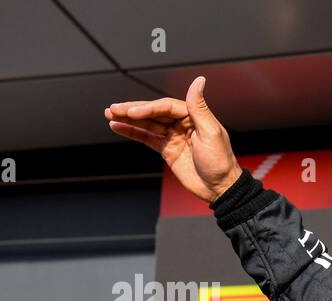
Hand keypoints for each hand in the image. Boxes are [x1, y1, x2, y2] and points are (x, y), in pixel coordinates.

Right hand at [104, 76, 242, 202]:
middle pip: (153, 112)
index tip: (132, 111)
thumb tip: (199, 81)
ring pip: (147, 124)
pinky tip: (117, 127)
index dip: (147, 108)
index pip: (165, 106)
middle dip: (132, 110)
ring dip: (128, 119)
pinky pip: (146, 137)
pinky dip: (132, 132)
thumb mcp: (211, 132)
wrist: (220, 188)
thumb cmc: (221, 162)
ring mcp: (173, 136)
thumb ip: (199, 107)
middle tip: (113, 109)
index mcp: (193, 116)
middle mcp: (182, 123)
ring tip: (110, 114)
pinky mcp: (167, 149)